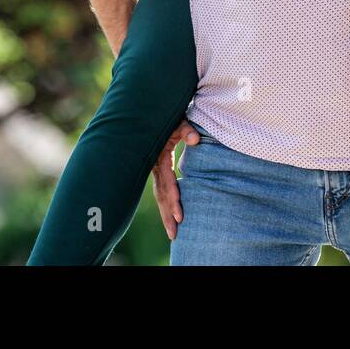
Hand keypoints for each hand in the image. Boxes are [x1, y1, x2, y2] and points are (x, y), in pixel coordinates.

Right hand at [151, 120, 199, 239]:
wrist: (153, 114)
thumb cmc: (168, 118)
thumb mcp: (177, 122)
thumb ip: (186, 130)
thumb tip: (196, 140)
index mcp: (159, 158)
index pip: (167, 184)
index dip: (173, 200)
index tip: (180, 216)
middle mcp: (155, 167)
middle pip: (161, 195)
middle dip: (167, 215)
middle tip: (174, 234)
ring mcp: (155, 169)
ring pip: (159, 195)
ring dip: (165, 214)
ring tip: (172, 234)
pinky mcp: (157, 169)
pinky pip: (160, 190)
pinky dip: (164, 204)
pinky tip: (169, 216)